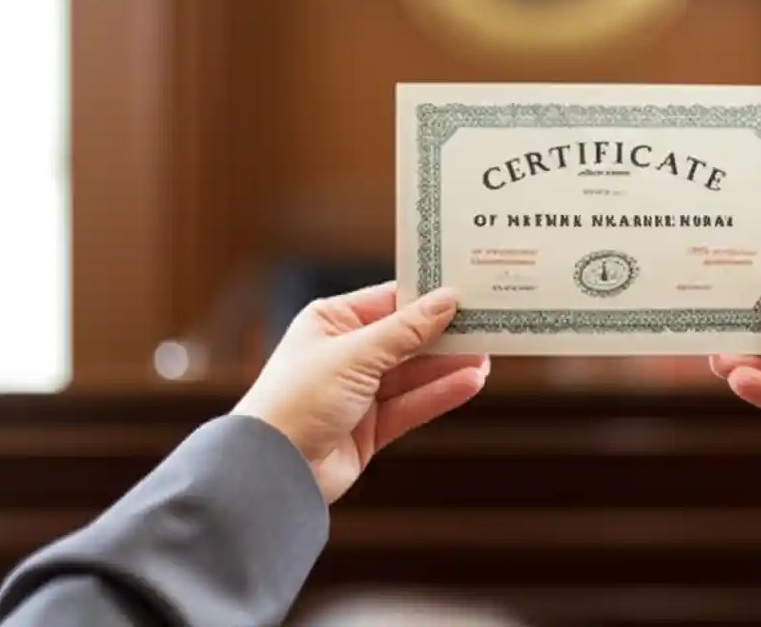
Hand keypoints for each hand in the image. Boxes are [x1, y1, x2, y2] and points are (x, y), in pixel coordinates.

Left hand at [233, 282, 487, 503]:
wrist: (272, 471)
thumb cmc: (297, 400)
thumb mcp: (355, 355)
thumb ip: (406, 331)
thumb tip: (447, 300)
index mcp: (331, 322)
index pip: (389, 301)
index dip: (428, 296)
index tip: (468, 290)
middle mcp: (345, 353)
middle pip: (406, 338)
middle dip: (445, 333)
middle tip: (488, 323)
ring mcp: (358, 392)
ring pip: (414, 373)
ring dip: (449, 365)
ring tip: (488, 355)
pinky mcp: (370, 427)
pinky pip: (412, 404)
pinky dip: (441, 394)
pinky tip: (471, 382)